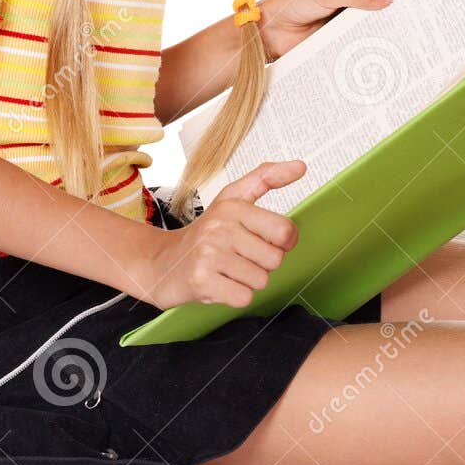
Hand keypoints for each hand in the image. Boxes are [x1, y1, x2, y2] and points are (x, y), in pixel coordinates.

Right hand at [142, 160, 306, 308]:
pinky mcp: (201, 281)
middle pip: (275, 259)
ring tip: (227, 270)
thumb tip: (301, 166)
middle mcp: (219, 227)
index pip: (284, 230)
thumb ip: (266, 178)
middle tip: (239, 257)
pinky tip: (219, 283)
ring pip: (260, 280)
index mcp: (232, 206)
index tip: (268, 241)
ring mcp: (208, 254)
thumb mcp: (232, 199)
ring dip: (248, 280)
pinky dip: (235, 296)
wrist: (162, 263)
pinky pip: (243, 297)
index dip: (284, 242)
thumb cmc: (205, 233)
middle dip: (262, 263)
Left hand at [254, 0, 403, 59]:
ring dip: (393, 19)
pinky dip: (381, 37)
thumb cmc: (291, 2)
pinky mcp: (353, 31)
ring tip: (405, 30)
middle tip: (416, 10)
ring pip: (385, 11)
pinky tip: (389, 45)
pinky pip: (373, 32)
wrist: (270, 33)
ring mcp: (357, 9)